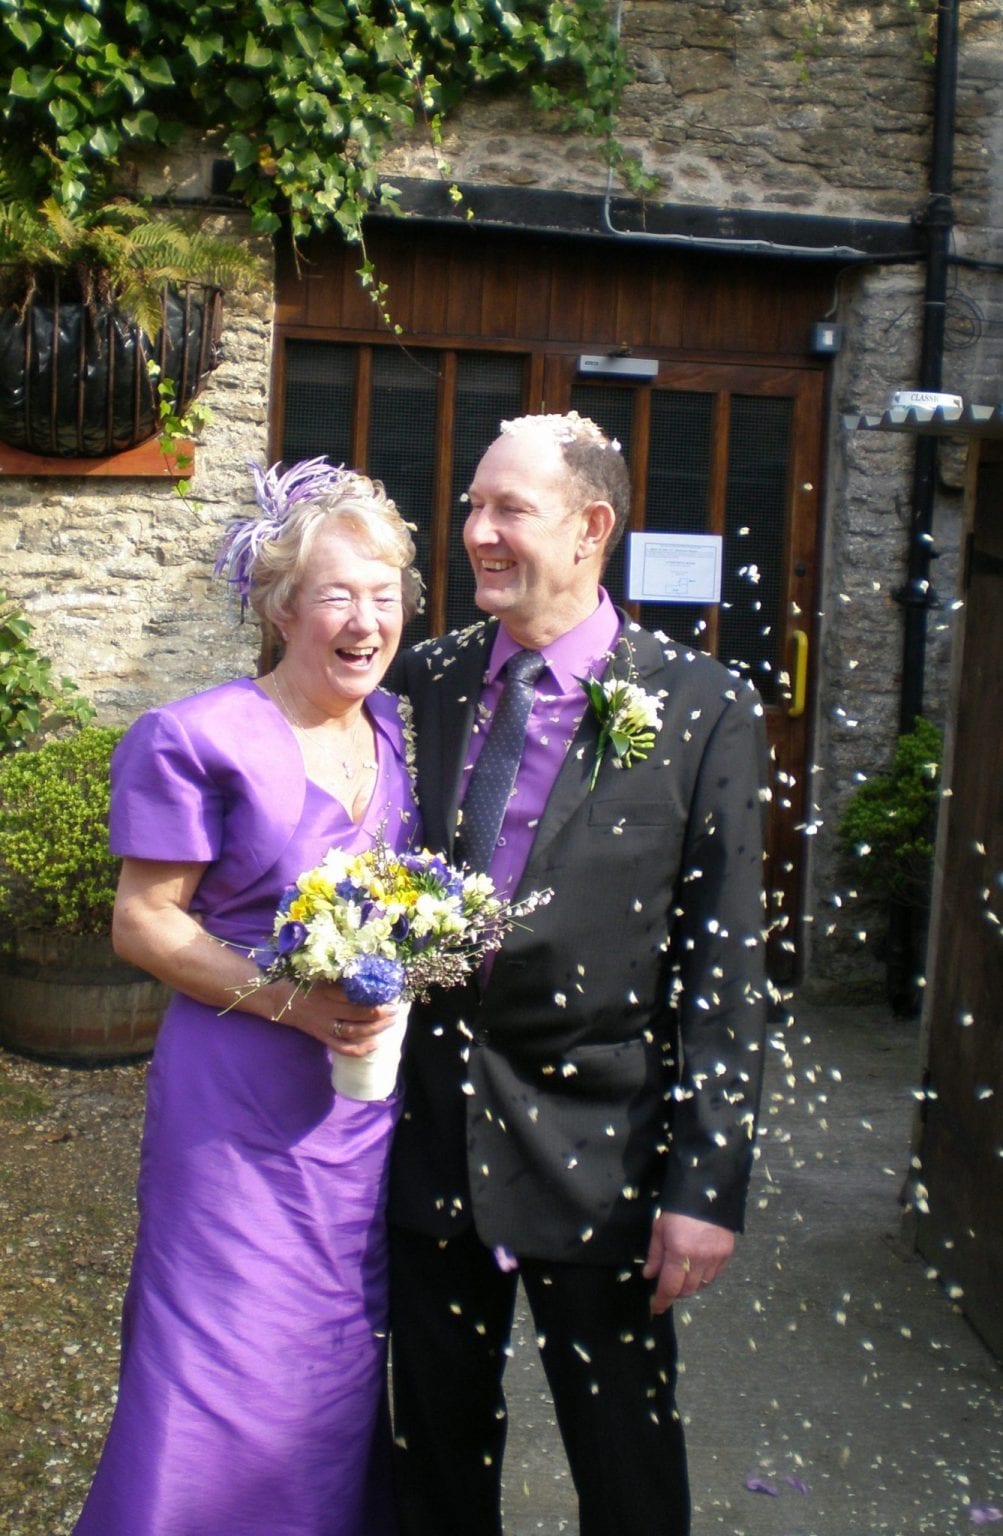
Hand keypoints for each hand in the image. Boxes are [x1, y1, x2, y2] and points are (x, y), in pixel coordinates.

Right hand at [274, 980, 399, 1056]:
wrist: (275, 998)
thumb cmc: (299, 980)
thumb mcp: (317, 971)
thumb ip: (338, 971)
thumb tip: (365, 968)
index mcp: (325, 990)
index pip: (353, 994)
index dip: (373, 994)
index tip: (389, 990)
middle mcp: (325, 1009)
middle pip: (357, 1014)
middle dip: (379, 1013)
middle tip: (395, 1008)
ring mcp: (323, 1025)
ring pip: (353, 1032)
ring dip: (374, 1029)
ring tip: (391, 1022)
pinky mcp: (321, 1036)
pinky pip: (341, 1047)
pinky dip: (359, 1049)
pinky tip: (374, 1044)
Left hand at [642, 1212, 734, 1314]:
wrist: (707, 1191)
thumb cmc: (678, 1209)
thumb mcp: (660, 1228)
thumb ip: (655, 1254)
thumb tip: (650, 1275)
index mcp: (679, 1252)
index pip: (670, 1287)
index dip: (662, 1300)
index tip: (656, 1308)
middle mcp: (699, 1259)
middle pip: (687, 1290)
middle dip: (675, 1292)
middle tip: (667, 1285)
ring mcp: (715, 1258)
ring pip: (701, 1285)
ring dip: (690, 1285)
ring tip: (682, 1275)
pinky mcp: (726, 1254)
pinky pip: (714, 1275)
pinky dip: (703, 1277)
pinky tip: (697, 1267)